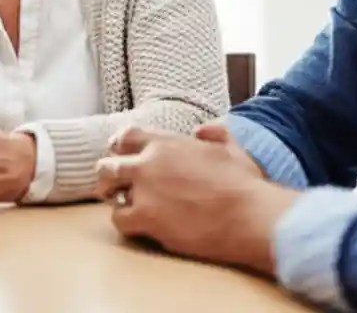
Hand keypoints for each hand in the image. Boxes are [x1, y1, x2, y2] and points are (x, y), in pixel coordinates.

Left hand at [96, 123, 298, 274]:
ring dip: (116, 199)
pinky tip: (139, 226)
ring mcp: (144, 190)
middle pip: (107, 165)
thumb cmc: (244, 184)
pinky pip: (119, 219)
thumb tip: (202, 130)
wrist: (249, 215)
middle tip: (114, 186)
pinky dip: (126, 223)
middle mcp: (149, 163)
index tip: (119, 155)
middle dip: (108, 175)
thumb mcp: (231, 149)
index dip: (119, 147)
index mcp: (166, 143)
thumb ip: (215, 134)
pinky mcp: (146, 217)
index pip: (126, 136)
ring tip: (126, 208)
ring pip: (109, 191)